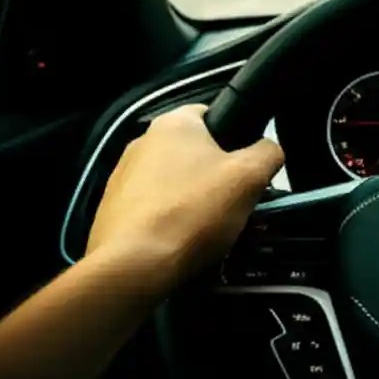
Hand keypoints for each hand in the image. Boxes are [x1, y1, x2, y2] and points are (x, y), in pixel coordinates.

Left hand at [86, 105, 283, 284]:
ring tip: (208, 229)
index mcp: (174, 124)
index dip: (236, 136)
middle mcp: (141, 142)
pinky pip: (152, 209)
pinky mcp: (111, 210)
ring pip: (173, 183)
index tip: (247, 166)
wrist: (134, 265)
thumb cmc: (193, 211)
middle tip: (235, 202)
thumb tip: (268, 150)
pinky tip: (179, 242)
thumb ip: (268, 153)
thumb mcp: (250, 177)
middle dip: (215, 175)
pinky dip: (168, 221)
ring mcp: (121, 177)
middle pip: (193, 153)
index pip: (212, 113)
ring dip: (191, 200)